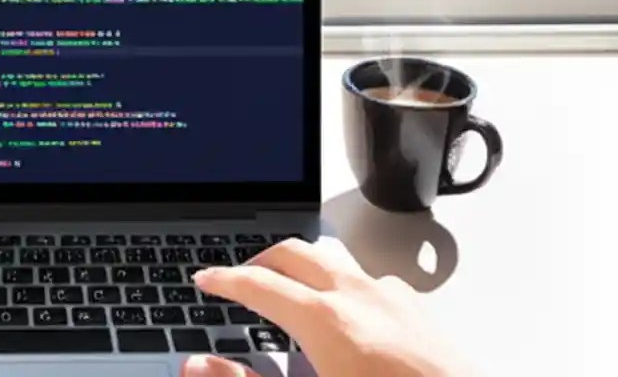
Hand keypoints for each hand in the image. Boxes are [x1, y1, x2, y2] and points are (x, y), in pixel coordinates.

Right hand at [182, 239, 473, 376]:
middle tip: (239, 277)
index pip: (256, 283)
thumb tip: (198, 365)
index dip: (223, 280)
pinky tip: (345, 314)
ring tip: (285, 289)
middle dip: (259, 260)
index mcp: (324, 320)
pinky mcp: (419, 312)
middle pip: (294, 253)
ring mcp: (393, 300)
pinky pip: (370, 281)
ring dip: (301, 267)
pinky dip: (342, 285)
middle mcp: (358, 297)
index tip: (205, 280)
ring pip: (334, 260)